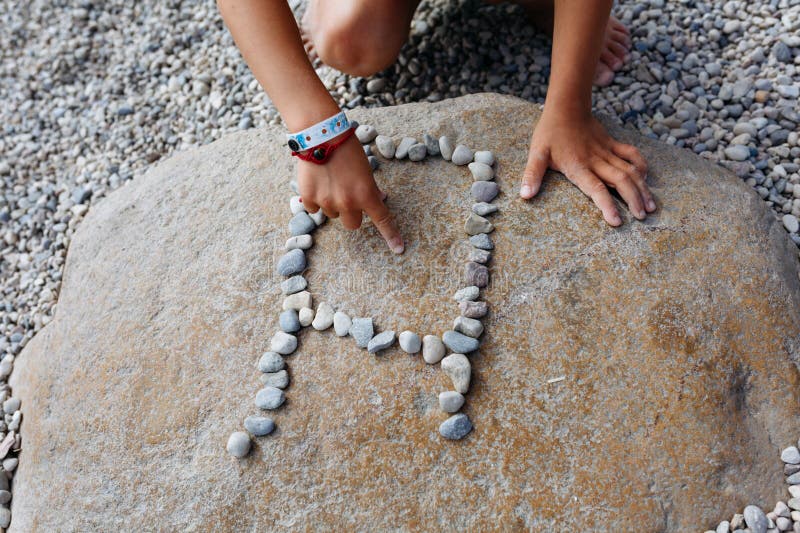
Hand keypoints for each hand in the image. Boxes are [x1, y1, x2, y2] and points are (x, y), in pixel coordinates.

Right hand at [298, 134, 403, 252]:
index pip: (382, 220)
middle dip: (352, 214)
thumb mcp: (366, 168)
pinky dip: (315, 200)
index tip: (398, 249)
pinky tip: (317, 183)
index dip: (391, 235)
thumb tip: (378, 200)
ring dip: (333, 204)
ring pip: (333, 215)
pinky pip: (314, 209)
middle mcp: (347, 203)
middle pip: (353, 224)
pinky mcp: (309, 198)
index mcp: (366, 195)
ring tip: (330, 182)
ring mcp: (327, 202)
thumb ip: (370, 188)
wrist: (320, 135)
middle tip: (347, 196)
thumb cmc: (347, 149)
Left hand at [520, 109, 655, 225]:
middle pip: (620, 181)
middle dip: (633, 200)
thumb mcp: (536, 154)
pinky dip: (641, 165)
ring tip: (650, 206)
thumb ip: (532, 175)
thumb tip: (524, 195)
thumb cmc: (549, 133)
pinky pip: (631, 154)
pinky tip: (646, 179)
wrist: (566, 106)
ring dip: (642, 188)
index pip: (596, 189)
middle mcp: (595, 161)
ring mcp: (606, 152)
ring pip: (630, 170)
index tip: (617, 221)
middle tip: (643, 217)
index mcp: (578, 166)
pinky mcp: (612, 144)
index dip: (607, 205)